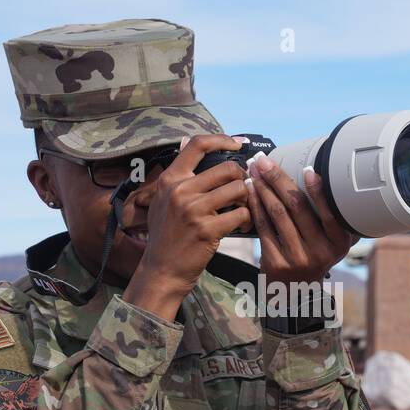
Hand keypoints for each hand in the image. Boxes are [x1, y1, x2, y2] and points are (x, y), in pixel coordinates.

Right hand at [122, 134, 250, 319]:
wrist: (162, 270)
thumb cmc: (166, 236)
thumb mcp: (162, 201)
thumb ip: (177, 176)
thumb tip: (186, 144)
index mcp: (170, 180)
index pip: (197, 145)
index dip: (222, 140)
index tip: (238, 144)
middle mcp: (180, 191)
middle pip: (228, 168)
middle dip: (242, 179)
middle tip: (243, 192)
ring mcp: (193, 210)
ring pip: (238, 190)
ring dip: (247, 200)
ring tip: (242, 210)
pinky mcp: (207, 229)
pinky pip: (241, 214)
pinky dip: (247, 219)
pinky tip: (242, 226)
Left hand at [245, 154, 358, 284]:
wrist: (296, 293)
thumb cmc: (313, 256)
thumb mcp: (329, 242)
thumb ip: (328, 218)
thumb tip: (316, 176)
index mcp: (338, 243)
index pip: (329, 212)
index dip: (318, 190)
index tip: (307, 168)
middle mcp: (321, 252)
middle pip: (297, 207)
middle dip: (278, 179)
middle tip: (263, 161)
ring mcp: (297, 258)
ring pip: (277, 214)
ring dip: (263, 188)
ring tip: (253, 171)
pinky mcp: (276, 263)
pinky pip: (264, 227)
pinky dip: (256, 205)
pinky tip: (250, 191)